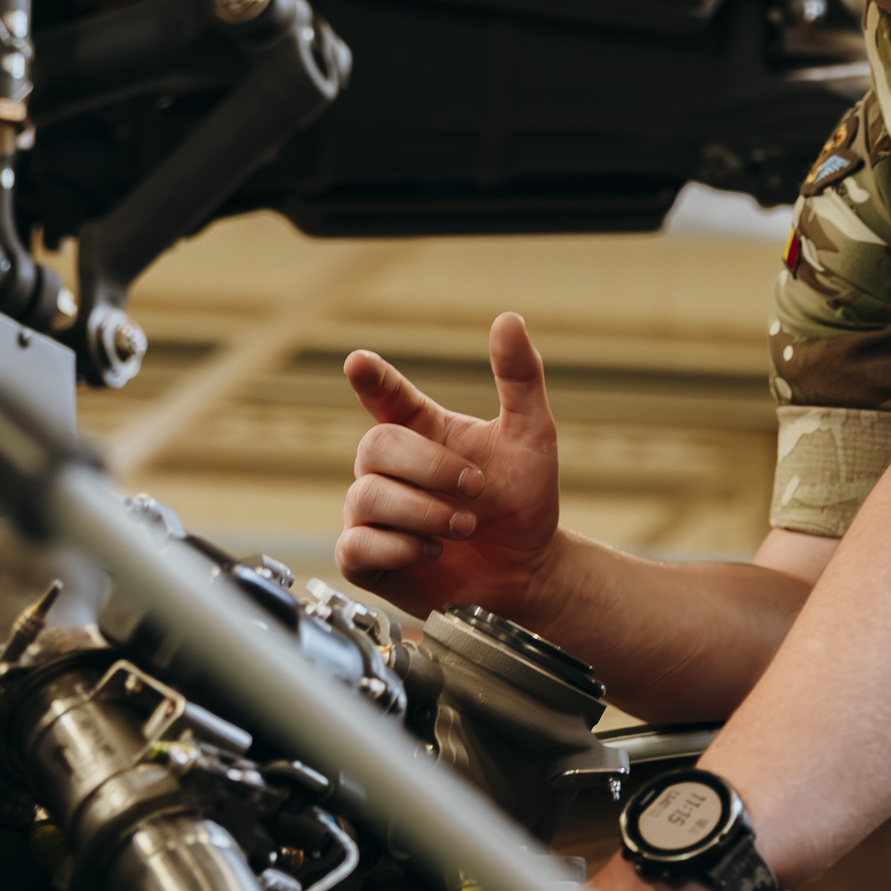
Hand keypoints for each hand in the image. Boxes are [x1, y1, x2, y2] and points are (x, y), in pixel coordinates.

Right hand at [338, 319, 560, 619]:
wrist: (528, 571)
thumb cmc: (524, 502)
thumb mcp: (533, 436)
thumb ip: (520, 379)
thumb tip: (510, 320)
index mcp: (422, 431)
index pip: (386, 397)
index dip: (372, 380)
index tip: (359, 363)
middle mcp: (389, 468)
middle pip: (376, 446)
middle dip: (431, 468)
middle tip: (475, 489)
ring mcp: (372, 513)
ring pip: (367, 496)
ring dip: (426, 512)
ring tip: (464, 526)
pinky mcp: (365, 559)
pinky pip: (357, 545)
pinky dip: (400, 548)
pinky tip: (431, 551)